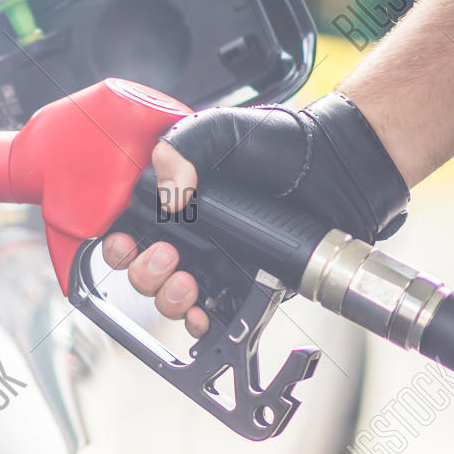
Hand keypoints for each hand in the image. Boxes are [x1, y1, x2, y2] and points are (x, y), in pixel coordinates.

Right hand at [102, 93, 410, 339]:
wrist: (335, 169)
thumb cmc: (283, 144)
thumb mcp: (220, 130)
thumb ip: (180, 149)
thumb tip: (165, 193)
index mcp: (172, 198)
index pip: (127, 229)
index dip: (118, 242)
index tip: (126, 243)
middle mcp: (188, 233)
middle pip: (140, 269)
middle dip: (143, 272)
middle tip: (168, 257)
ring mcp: (213, 262)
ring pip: (167, 297)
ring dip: (166, 297)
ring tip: (187, 282)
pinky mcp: (241, 285)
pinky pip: (209, 316)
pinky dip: (196, 323)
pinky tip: (200, 314)